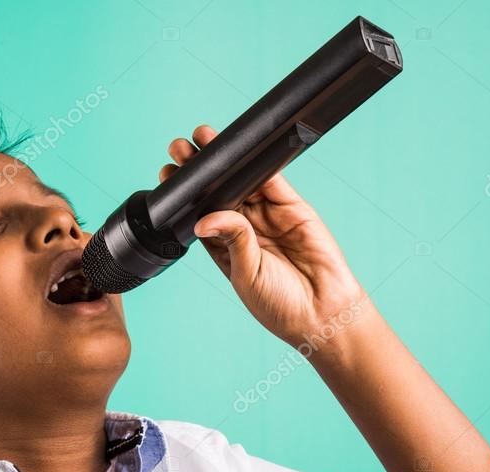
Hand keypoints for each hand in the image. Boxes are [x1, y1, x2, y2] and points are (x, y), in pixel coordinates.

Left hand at [159, 124, 367, 348]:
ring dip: (224, 161)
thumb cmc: (280, 305)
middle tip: (178, 149)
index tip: (167, 177)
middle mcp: (245, 229)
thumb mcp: (246, 274)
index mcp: (226, 249)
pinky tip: (240, 150)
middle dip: (199, 170)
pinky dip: (257, 164)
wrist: (322, 313)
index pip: (200, 214)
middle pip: (218, 192)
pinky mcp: (293, 208)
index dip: (185, 196)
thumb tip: (205, 217)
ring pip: (242, 181)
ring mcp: (269, 216)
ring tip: (203, 139)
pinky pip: (273, 181)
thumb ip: (231, 240)